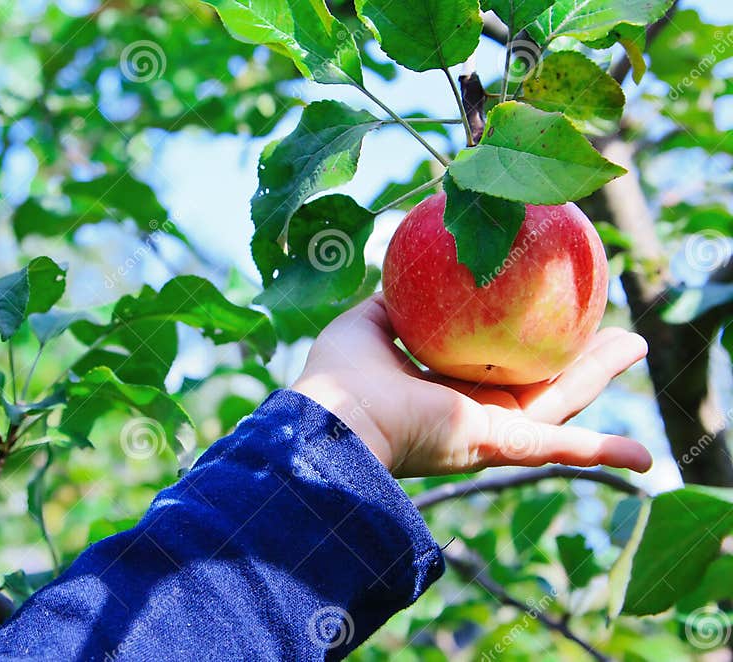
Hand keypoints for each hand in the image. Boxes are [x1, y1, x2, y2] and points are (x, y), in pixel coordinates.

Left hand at [290, 293, 651, 476]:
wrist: (335, 416)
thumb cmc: (340, 372)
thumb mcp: (369, 321)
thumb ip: (396, 301)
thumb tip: (413, 267)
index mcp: (443, 388)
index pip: (497, 361)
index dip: (526, 338)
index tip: (549, 308)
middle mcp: (470, 414)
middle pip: (539, 383)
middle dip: (578, 358)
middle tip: (612, 328)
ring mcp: (488, 434)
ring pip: (559, 404)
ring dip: (599, 377)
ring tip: (637, 345)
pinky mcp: (497, 445)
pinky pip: (557, 449)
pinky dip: (600, 455)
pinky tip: (643, 459)